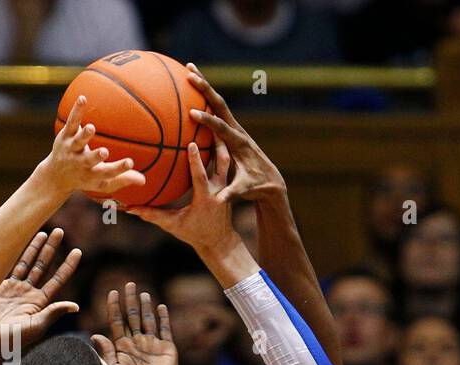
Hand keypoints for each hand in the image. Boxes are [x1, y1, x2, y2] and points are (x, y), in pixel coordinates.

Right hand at [0, 228, 79, 348]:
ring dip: (36, 248)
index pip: (58, 280)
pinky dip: (16, 254)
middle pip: (44, 266)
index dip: (68, 265)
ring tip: (45, 231)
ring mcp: (14, 291)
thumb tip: (76, 306)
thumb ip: (52, 314)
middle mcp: (29, 295)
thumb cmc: (9, 341)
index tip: (78, 251)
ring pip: (28, 264)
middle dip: (53, 249)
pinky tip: (20, 241)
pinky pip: (10, 267)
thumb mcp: (34, 327)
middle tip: (61, 231)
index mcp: (40, 304)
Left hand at [37, 96, 146, 198]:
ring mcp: (72, 149)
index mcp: (93, 176)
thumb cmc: (86, 179)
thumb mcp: (103, 183)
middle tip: (104, 152)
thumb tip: (144, 180)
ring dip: (84, 135)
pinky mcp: (65, 136)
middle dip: (96, 156)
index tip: (130, 163)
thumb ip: (123, 179)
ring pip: (78, 142)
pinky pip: (72, 122)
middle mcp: (81, 163)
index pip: (107, 174)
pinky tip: (83, 99)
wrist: (56, 175)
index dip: (119, 169)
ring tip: (91, 128)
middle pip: (89, 160)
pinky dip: (77, 111)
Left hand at [92, 282, 177, 364]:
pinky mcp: (167, 350)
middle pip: (133, 317)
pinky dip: (163, 318)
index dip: (114, 307)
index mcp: (121, 346)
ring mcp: (152, 346)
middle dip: (130, 301)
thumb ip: (106, 351)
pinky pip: (165, 330)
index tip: (112, 292)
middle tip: (129, 284)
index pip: (117, 321)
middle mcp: (136, 343)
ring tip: (143, 292)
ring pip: (148, 320)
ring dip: (146, 306)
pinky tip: (161, 307)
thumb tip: (95, 334)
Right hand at [126, 124, 235, 251]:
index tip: (192, 143)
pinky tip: (214, 132)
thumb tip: (129, 208)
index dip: (197, 161)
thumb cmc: (194, 234)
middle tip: (212, 121)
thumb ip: (152, 215)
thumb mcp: (173, 226)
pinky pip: (225, 162)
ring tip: (215, 119)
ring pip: (226, 159)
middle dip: (218, 142)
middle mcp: (219, 190)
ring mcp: (225, 186)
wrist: (219, 241)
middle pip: (222, 162)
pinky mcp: (227, 184)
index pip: (201, 177)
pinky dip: (221, 147)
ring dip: (221, 140)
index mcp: (206, 200)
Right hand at [181, 63, 285, 203]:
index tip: (192, 113)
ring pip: (218, 102)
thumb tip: (218, 200)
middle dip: (205, 88)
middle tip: (189, 72)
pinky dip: (205, 97)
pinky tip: (191, 89)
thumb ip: (233, 192)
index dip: (208, 120)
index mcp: (240, 143)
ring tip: (188, 69)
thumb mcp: (246, 190)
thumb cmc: (257, 186)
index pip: (222, 128)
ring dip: (204, 86)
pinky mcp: (231, 129)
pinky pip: (216, 109)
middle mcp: (238, 130)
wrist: (271, 181)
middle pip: (220, 104)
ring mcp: (234, 128)